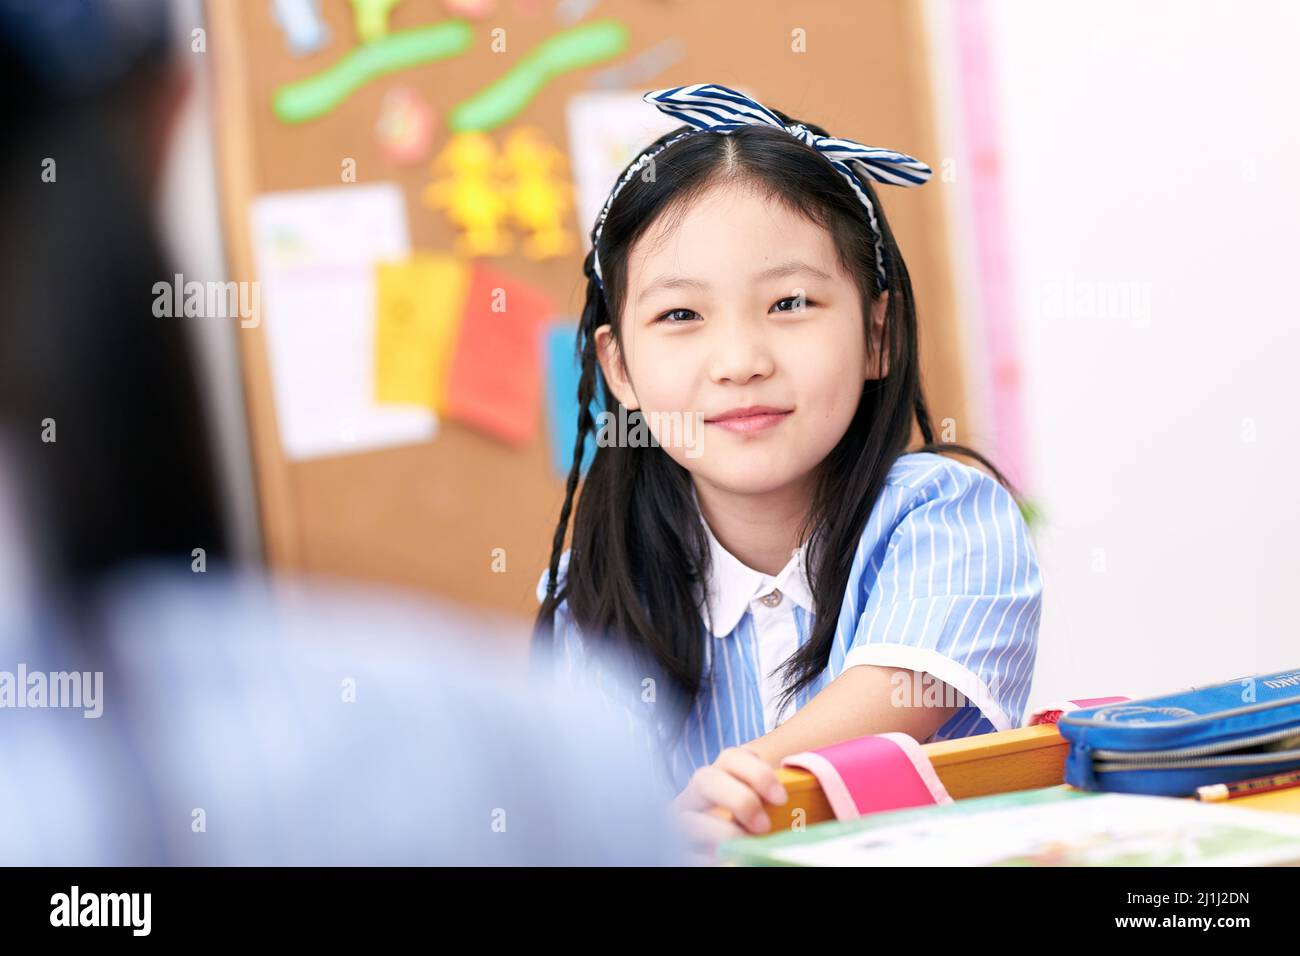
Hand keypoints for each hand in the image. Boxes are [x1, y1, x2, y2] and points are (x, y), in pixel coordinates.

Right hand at [670, 745, 787, 863]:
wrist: (733, 858)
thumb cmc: (756, 832)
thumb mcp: (765, 811)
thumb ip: (775, 801)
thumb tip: (805, 805)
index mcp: (719, 777)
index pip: (729, 758)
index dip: (756, 772)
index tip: (781, 798)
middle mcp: (696, 796)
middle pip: (705, 778)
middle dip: (738, 799)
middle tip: (764, 825)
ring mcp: (683, 822)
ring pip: (688, 819)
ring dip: (721, 832)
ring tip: (744, 845)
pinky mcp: (679, 849)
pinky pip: (685, 852)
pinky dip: (706, 857)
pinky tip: (727, 860)